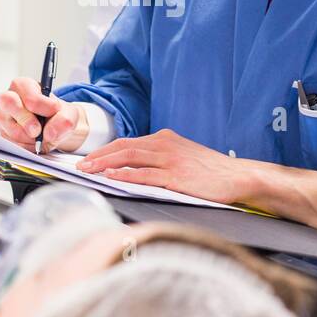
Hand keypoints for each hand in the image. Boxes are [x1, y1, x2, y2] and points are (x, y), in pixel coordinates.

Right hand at [0, 78, 89, 153]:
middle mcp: (8, 98)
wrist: (52, 127)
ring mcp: (3, 117)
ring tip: (43, 136)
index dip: (42, 105)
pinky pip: (12, 144)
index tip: (54, 110)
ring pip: (11, 129)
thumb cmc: (56, 114)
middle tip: (38, 130)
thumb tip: (49, 133)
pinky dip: (27, 147)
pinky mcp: (2, 134)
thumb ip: (64, 120)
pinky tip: (35, 142)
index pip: (28, 94)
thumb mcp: (68, 113)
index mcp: (23, 85)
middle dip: (27, 120)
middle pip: (9, 103)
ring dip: (31, 138)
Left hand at [77, 128, 248, 204]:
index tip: (88, 158)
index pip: (127, 142)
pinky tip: (112, 178)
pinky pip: (145, 174)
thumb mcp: (182, 156)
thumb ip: (159, 158)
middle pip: (123, 147)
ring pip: (130, 158)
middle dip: (98, 156)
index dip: (104, 150)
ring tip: (89, 171)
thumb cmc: (210, 171)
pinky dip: (125, 175)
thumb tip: (133, 168)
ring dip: (105, 164)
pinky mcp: (176, 176)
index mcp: (164, 139)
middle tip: (80, 165)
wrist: (237, 177)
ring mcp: (170, 160)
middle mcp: (165, 145)